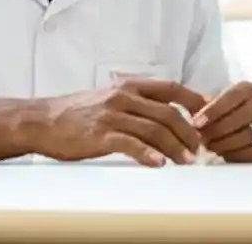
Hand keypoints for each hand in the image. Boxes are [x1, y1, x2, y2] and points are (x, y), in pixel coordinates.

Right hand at [34, 78, 207, 166]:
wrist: (42, 121)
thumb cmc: (78, 113)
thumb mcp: (111, 98)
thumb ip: (137, 103)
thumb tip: (167, 113)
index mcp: (130, 86)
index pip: (171, 89)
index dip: (194, 101)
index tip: (209, 115)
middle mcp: (124, 97)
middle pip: (169, 113)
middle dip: (189, 132)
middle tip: (199, 149)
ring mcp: (112, 116)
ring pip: (155, 129)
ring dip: (175, 147)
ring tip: (186, 161)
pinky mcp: (100, 135)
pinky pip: (131, 144)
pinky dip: (148, 154)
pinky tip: (159, 163)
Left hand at [193, 81, 251, 162]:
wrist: (234, 128)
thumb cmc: (218, 115)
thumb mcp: (207, 105)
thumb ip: (198, 106)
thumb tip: (190, 112)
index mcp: (248, 89)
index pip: (233, 96)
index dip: (214, 110)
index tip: (197, 123)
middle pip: (243, 116)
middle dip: (219, 129)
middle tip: (202, 139)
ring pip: (250, 134)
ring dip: (227, 143)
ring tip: (211, 148)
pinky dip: (240, 155)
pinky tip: (226, 156)